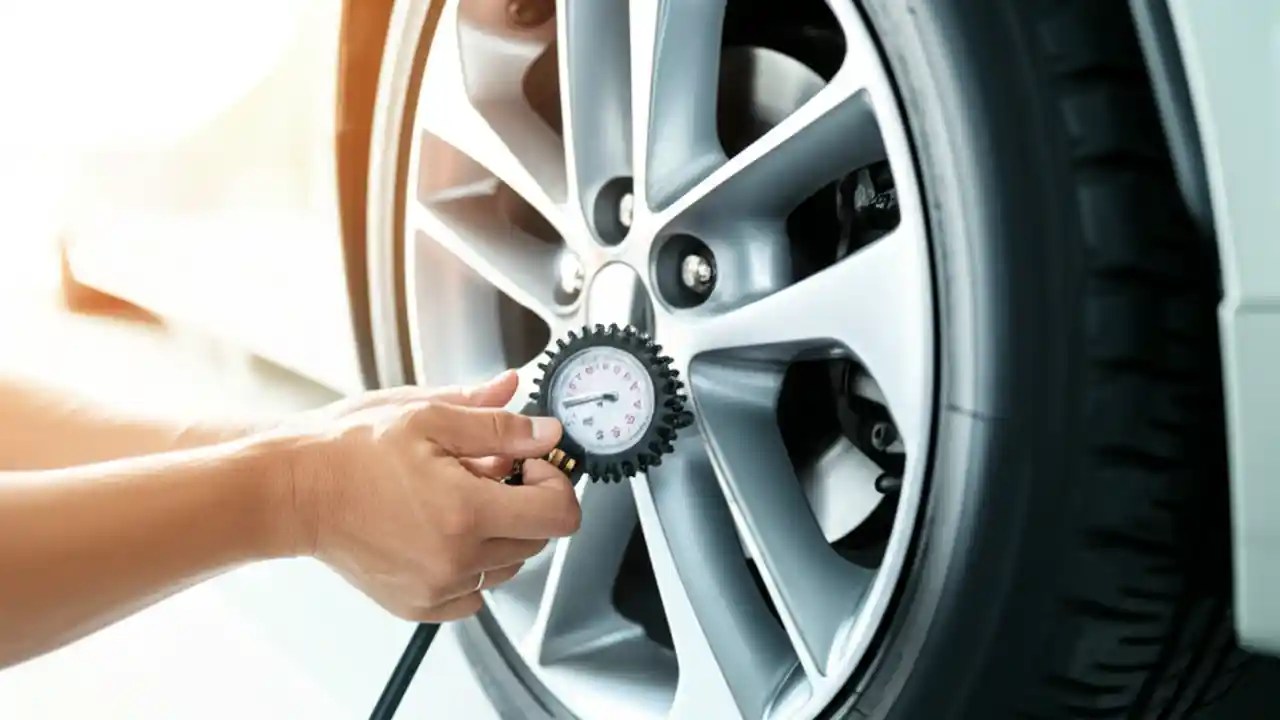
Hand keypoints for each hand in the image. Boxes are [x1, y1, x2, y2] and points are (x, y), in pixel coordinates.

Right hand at [262, 372, 580, 622]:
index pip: (559, 514)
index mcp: (466, 511)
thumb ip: (499, 426)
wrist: (294, 490)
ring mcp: (437, 588)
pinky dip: (472, 564)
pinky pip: (474, 591)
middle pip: (537, 539)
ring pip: (508, 565)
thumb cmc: (350, 450)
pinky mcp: (418, 605)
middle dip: (524, 501)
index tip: (532, 463)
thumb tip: (546, 431)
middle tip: (486, 472)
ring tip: (456, 499)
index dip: (555, 481)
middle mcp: (456, 558)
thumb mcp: (429, 416)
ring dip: (499, 533)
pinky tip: (441, 531)